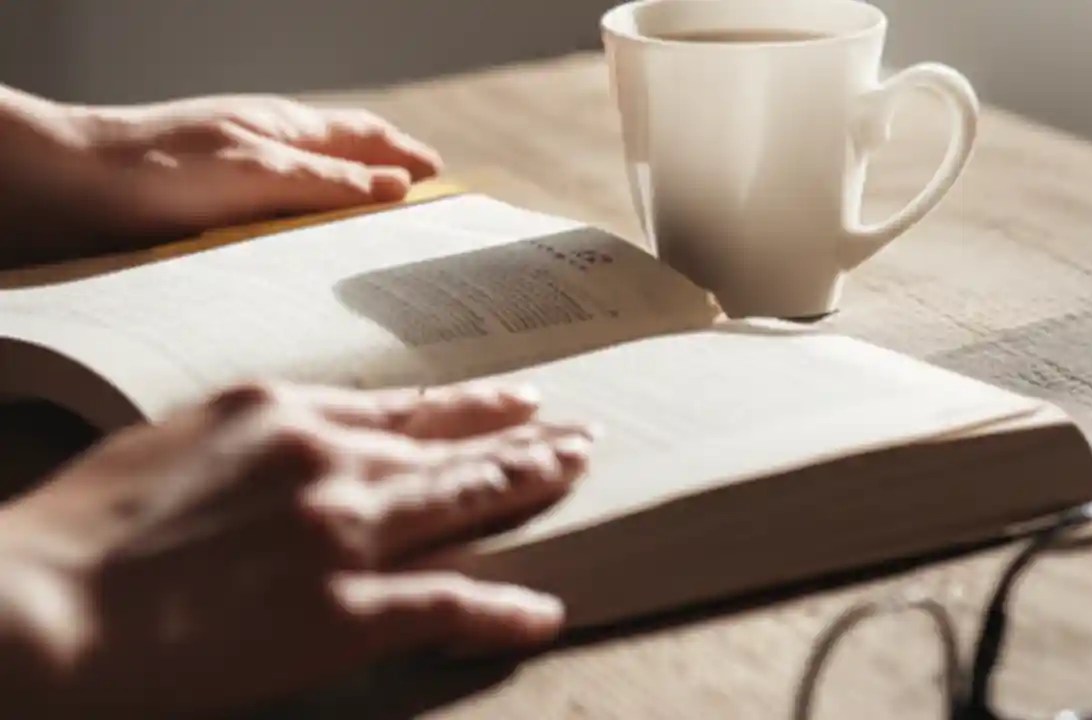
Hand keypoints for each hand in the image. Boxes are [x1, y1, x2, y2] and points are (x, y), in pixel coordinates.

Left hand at [0, 87, 441, 265]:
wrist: (73, 185)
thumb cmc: (164, 171)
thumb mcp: (259, 173)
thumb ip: (329, 181)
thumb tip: (399, 185)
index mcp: (288, 130)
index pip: (366, 135)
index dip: (406, 154)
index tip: (442, 176)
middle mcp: (268, 146)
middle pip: (343, 156)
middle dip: (385, 174)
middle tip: (418, 205)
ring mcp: (239, 172)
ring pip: (311, 186)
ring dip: (347, 203)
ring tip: (372, 235)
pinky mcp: (213, 203)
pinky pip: (279, 212)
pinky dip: (309, 225)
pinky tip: (304, 252)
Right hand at [0, 380, 592, 717]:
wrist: (41, 602)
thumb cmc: (90, 524)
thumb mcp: (181, 438)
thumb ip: (261, 432)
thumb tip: (308, 436)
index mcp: (285, 411)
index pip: (408, 407)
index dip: (474, 405)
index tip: (520, 397)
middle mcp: (331, 460)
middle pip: (456, 447)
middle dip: (527, 439)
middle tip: (583, 433)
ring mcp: (345, 534)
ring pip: (470, 503)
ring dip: (534, 488)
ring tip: (582, 477)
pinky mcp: (345, 610)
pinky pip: (451, 603)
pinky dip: (505, 608)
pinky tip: (544, 610)